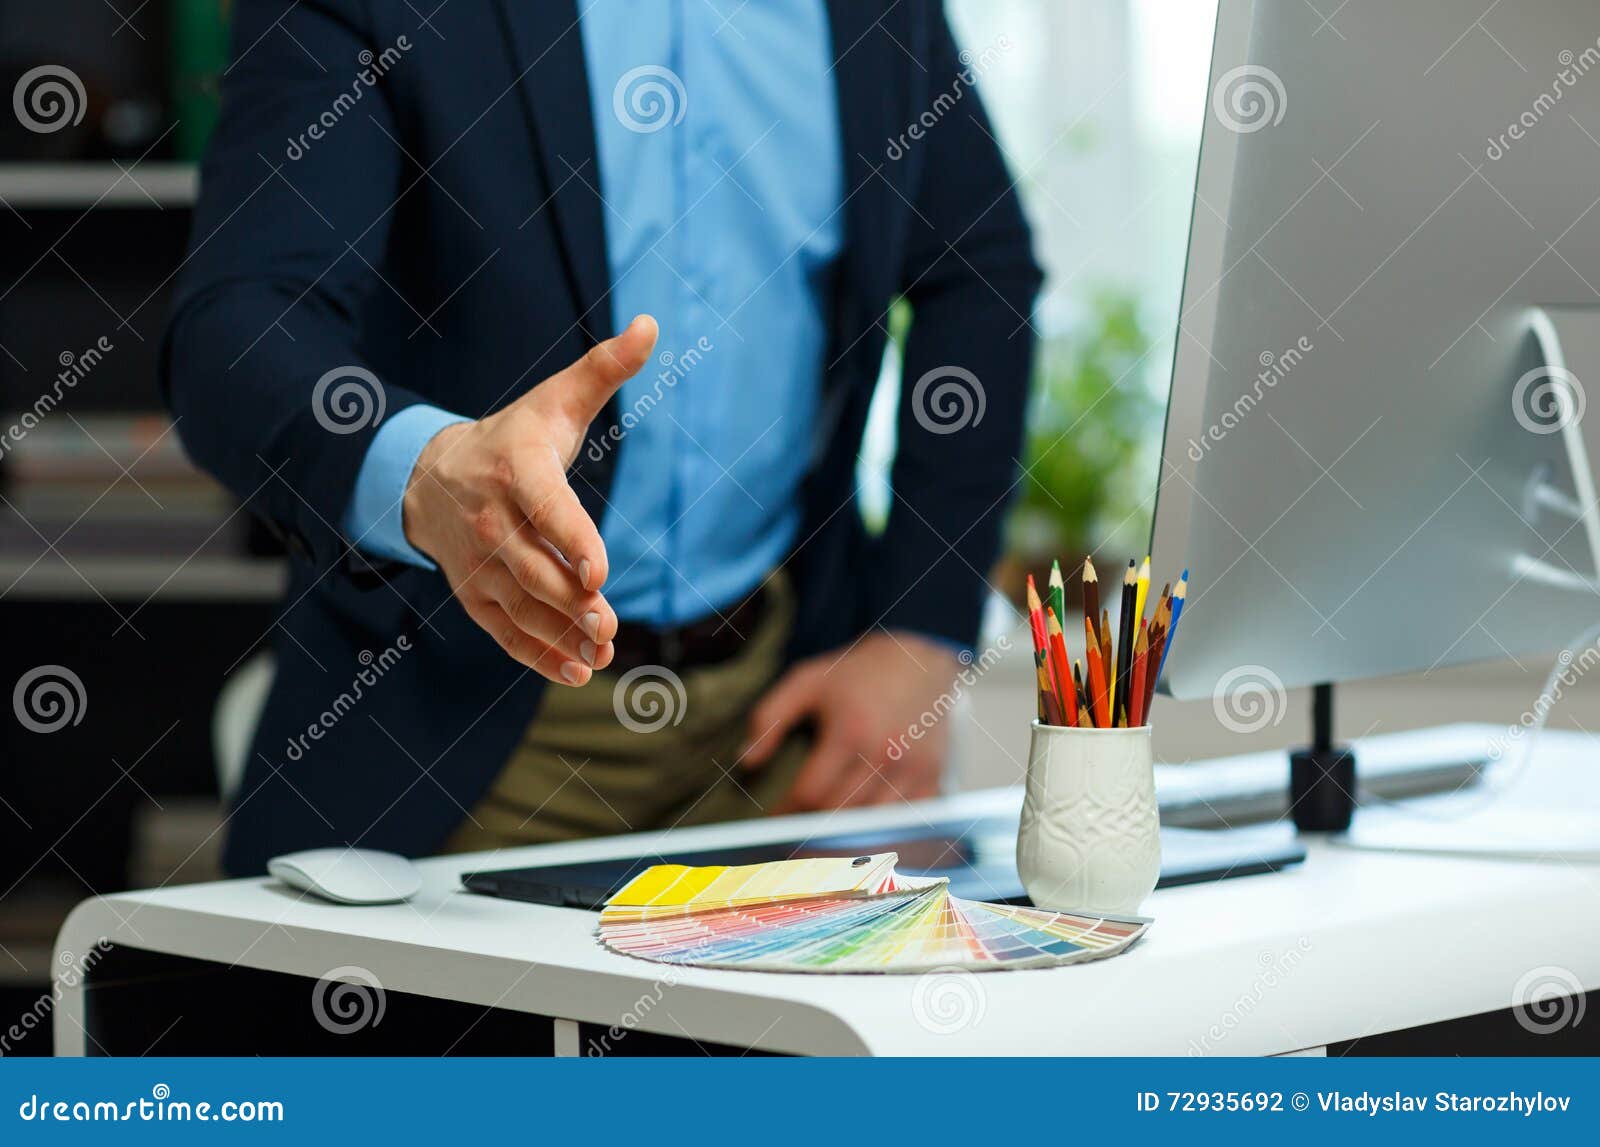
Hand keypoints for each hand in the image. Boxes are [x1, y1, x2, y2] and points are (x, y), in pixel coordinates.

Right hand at [402, 315, 657, 684]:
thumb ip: (604, 369)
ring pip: (519, 605)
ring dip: (559, 633)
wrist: (429, 477)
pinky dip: (537, 655)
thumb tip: (650, 326)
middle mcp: (489, 519)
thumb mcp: (555, 400)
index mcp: (514, 469)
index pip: (545, 506)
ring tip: (600, 651)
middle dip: (569, 599)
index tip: (600, 571)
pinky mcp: (474, 595)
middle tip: (607, 622)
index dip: (571, 538)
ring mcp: (477, 561)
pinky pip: (504, 630)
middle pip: (531, 567)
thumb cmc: (513, 438)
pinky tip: (575, 670)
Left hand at [742, 631, 959, 811]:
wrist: (918, 661)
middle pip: (840, 815)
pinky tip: (863, 826)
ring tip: (823, 833)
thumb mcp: (805, 682)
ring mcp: (913, 769)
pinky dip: (882, 828)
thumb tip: (746, 761)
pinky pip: (905, 821)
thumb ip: (769, 718)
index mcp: (850, 731)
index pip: (811, 794)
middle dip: (811, 828)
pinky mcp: (933, 776)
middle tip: (793, 832)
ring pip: (871, 824)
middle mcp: (885, 754)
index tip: (773, 818)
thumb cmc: (856, 674)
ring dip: (845, 832)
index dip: (787, 813)